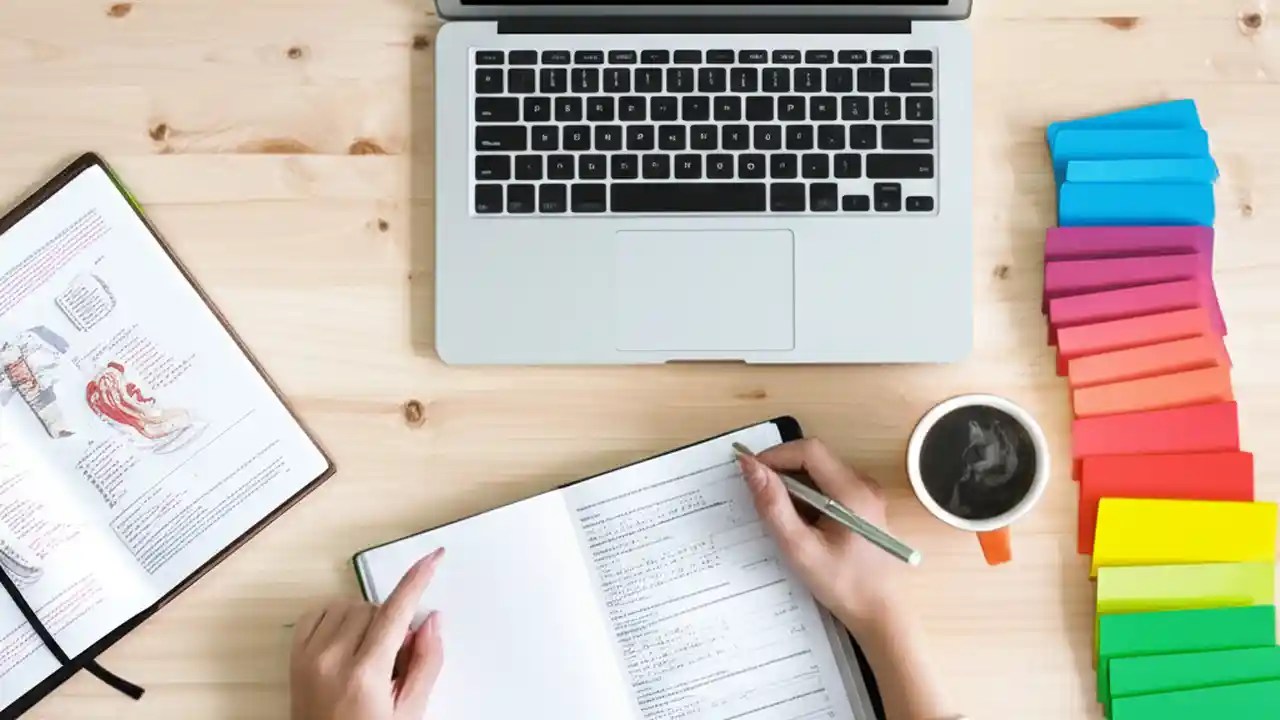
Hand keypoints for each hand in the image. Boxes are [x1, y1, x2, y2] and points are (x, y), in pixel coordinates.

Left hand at [290, 549, 444, 719]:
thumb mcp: (409, 712)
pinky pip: (320, 613)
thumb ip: (425, 663)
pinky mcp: (294, 657)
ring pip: (348, 606)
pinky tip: (347, 644)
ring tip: (368, 655)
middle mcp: (331, 662)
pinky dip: (337, 620)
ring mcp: (308, 658)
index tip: (431, 558)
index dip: (417, 580)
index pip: (396, 613)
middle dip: (391, 624)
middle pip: (373, 608)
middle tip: (393, 658)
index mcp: (364, 676)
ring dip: (365, 621)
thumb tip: (432, 621)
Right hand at [738, 439, 899, 632]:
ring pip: (819, 472)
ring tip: (782, 518)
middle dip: (782, 472)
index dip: (776, 455)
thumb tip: (752, 468)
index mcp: (853, 492)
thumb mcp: (800, 548)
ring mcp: (866, 494)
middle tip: (762, 500)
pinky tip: (802, 525)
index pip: (809, 451)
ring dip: (794, 486)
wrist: (879, 612)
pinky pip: (828, 486)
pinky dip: (807, 497)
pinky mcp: (863, 504)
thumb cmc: (842, 585)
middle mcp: (864, 485)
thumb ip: (774, 506)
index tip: (752, 474)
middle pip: (814, 459)